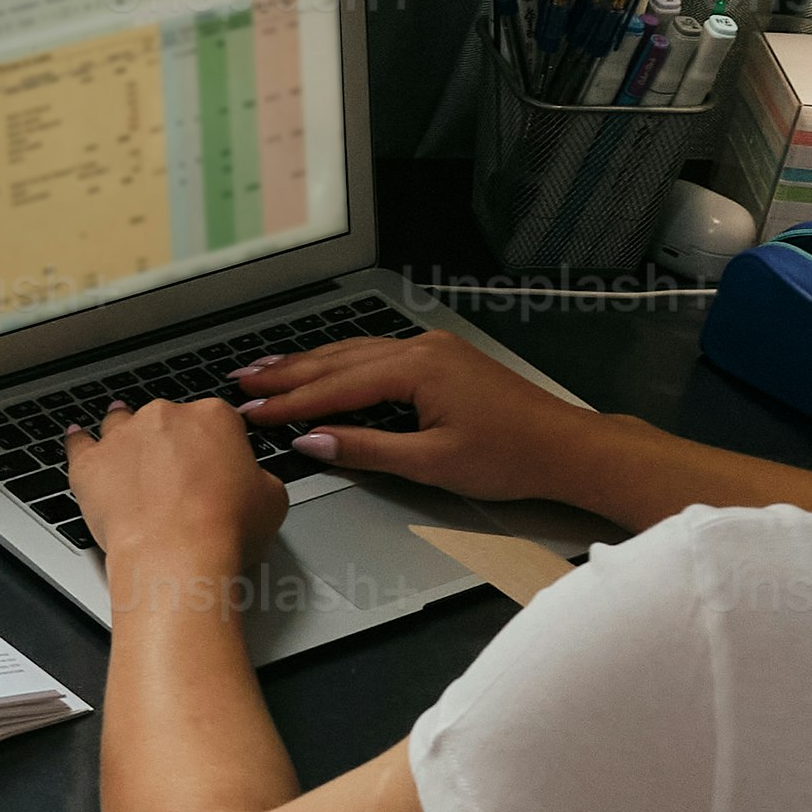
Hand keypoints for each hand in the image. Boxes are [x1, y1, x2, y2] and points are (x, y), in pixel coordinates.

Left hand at [60, 396, 284, 604]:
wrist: (178, 553)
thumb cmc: (225, 528)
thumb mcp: (272, 499)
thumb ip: (257, 478)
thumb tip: (251, 482)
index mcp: (214, 417)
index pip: (215, 421)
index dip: (215, 446)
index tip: (215, 465)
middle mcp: (165, 416)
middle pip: (167, 421)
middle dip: (171, 443)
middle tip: (177, 478)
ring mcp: (123, 437)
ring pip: (121, 425)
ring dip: (125, 434)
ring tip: (127, 449)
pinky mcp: (90, 463)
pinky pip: (79, 444)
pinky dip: (78, 441)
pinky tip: (78, 437)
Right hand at [234, 328, 609, 509]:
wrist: (568, 448)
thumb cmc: (512, 456)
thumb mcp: (432, 463)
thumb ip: (367, 449)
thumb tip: (316, 443)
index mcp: (418, 368)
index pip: (336, 386)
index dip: (289, 402)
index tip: (252, 413)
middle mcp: (422, 348)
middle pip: (339, 359)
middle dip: (287, 372)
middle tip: (243, 382)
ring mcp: (433, 350)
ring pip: (356, 352)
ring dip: (310, 363)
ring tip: (268, 370)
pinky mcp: (442, 360)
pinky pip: (378, 355)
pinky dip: (343, 364)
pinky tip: (325, 368)